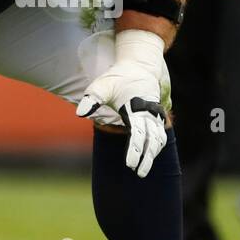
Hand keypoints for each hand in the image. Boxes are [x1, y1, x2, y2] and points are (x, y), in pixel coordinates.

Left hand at [76, 31, 168, 177]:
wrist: (139, 66)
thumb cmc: (118, 77)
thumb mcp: (102, 85)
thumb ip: (93, 98)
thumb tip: (80, 112)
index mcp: (137, 108)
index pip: (139, 134)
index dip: (136, 150)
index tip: (130, 164)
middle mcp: (149, 113)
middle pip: (152, 140)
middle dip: (147, 158)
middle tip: (139, 173)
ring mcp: (154, 114)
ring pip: (158, 138)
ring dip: (153, 154)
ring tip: (144, 170)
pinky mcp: (155, 116)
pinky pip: (159, 134)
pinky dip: (156, 146)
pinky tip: (149, 157)